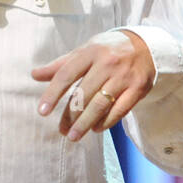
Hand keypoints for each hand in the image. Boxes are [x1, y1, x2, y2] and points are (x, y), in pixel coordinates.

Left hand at [32, 29, 156, 140]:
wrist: (147, 46)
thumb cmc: (109, 50)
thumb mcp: (86, 50)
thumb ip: (61, 64)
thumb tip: (35, 75)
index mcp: (91, 51)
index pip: (67, 75)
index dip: (53, 94)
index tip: (42, 111)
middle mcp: (107, 63)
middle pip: (83, 94)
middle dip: (70, 116)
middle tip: (62, 131)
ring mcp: (124, 76)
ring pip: (100, 105)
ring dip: (85, 123)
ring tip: (74, 136)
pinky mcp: (138, 88)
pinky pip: (119, 110)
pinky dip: (106, 122)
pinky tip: (96, 128)